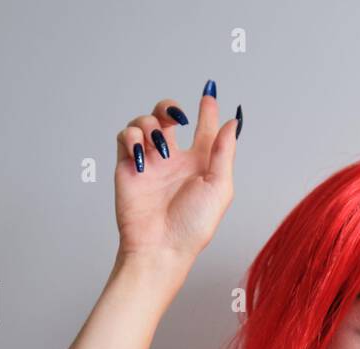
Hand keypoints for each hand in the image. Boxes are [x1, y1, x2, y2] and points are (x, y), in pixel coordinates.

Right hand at [113, 84, 239, 262]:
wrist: (160, 245)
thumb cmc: (193, 225)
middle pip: (168, 116)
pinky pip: (125, 136)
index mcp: (200, 164)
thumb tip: (233, 122)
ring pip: (145, 122)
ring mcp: (150, 161)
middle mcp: (174, 159)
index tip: (210, 91)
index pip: (204, 128)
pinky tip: (142, 155)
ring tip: (160, 150)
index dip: (207, 109)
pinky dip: (133, 137)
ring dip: (152, 126)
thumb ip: (225, 152)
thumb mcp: (219, 187)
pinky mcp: (127, 165)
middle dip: (170, 107)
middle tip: (177, 117)